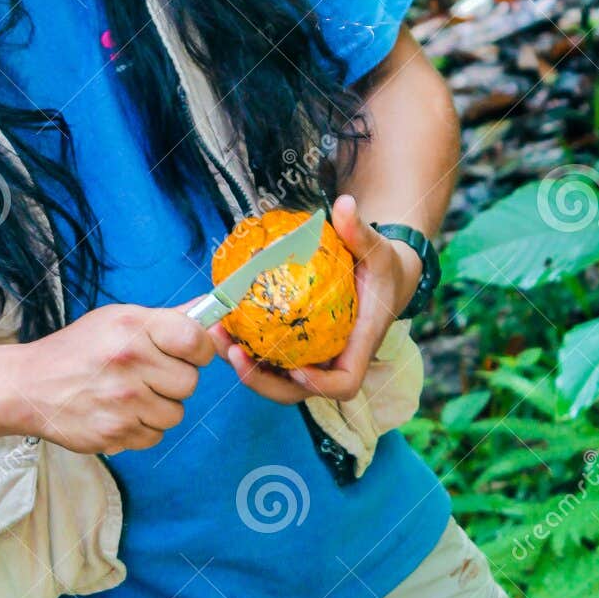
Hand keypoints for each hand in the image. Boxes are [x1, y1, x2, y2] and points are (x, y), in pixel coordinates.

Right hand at [17, 301, 219, 454]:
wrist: (30, 385)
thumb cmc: (80, 349)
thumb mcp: (119, 320)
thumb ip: (170, 320)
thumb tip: (216, 310)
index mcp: (132, 326)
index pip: (195, 341)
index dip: (198, 350)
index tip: (186, 352)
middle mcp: (128, 361)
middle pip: (190, 382)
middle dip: (173, 381)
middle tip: (147, 374)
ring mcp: (121, 400)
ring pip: (175, 413)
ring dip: (158, 407)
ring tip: (129, 394)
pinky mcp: (114, 433)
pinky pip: (154, 436)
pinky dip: (141, 429)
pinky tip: (118, 413)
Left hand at [217, 194, 422, 406]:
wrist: (381, 278)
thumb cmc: (381, 267)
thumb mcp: (377, 249)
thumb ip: (360, 231)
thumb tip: (343, 205)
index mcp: (358, 347)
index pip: (343, 384)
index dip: (320, 386)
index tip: (296, 371)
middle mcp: (334, 362)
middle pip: (297, 393)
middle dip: (262, 382)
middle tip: (232, 351)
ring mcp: (314, 360)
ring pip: (276, 379)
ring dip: (244, 365)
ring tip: (216, 335)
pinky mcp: (298, 350)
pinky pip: (269, 358)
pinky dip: (246, 347)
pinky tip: (222, 323)